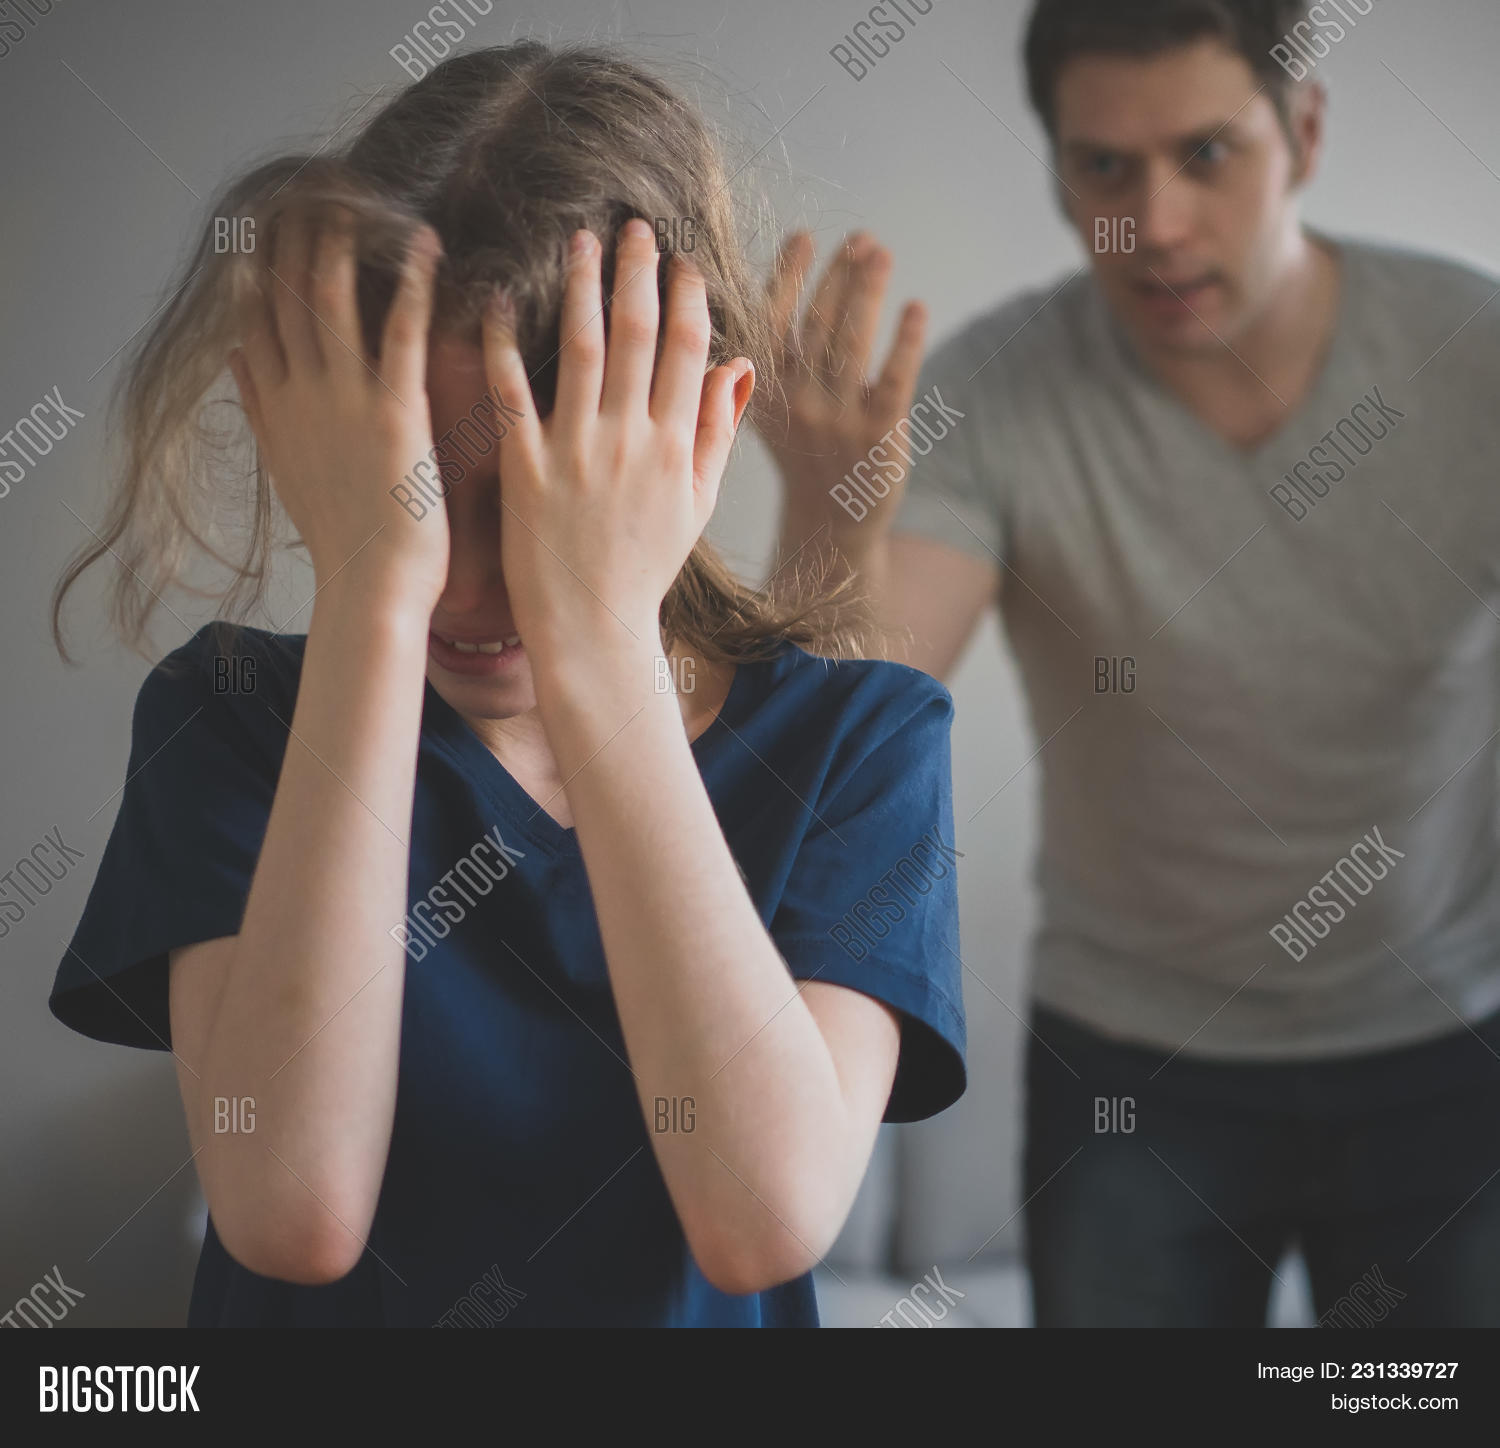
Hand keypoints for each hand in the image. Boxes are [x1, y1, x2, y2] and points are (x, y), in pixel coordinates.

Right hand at [227, 203, 448, 614]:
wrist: (371, 588)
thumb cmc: (345, 538)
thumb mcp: (288, 468)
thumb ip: (262, 407)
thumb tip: (234, 357)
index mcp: (279, 409)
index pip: (256, 320)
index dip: (259, 267)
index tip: (264, 224)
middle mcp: (303, 396)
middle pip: (286, 297)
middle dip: (295, 237)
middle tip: (311, 188)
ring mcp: (344, 401)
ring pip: (333, 301)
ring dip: (343, 243)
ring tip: (358, 197)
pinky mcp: (393, 413)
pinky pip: (399, 332)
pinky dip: (410, 283)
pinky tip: (425, 245)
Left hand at [480, 218, 751, 660]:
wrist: (593, 629)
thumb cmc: (645, 569)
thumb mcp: (697, 506)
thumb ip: (717, 433)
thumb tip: (741, 366)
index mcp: (676, 448)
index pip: (689, 352)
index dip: (686, 298)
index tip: (680, 260)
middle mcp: (630, 441)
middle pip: (639, 336)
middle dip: (638, 273)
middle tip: (632, 225)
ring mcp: (576, 452)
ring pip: (582, 350)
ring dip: (581, 287)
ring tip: (578, 240)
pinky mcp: (526, 469)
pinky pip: (513, 394)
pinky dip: (503, 344)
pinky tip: (498, 299)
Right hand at [757, 230, 926, 546]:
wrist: (830, 522)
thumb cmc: (806, 452)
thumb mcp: (775, 408)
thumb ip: (777, 355)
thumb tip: (793, 279)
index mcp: (766, 392)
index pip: (772, 320)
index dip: (788, 275)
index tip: (805, 236)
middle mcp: (797, 403)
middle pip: (818, 322)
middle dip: (839, 273)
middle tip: (862, 238)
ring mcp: (838, 419)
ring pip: (852, 342)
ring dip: (867, 290)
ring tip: (881, 252)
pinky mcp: (879, 434)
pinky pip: (894, 377)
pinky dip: (906, 339)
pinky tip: (915, 308)